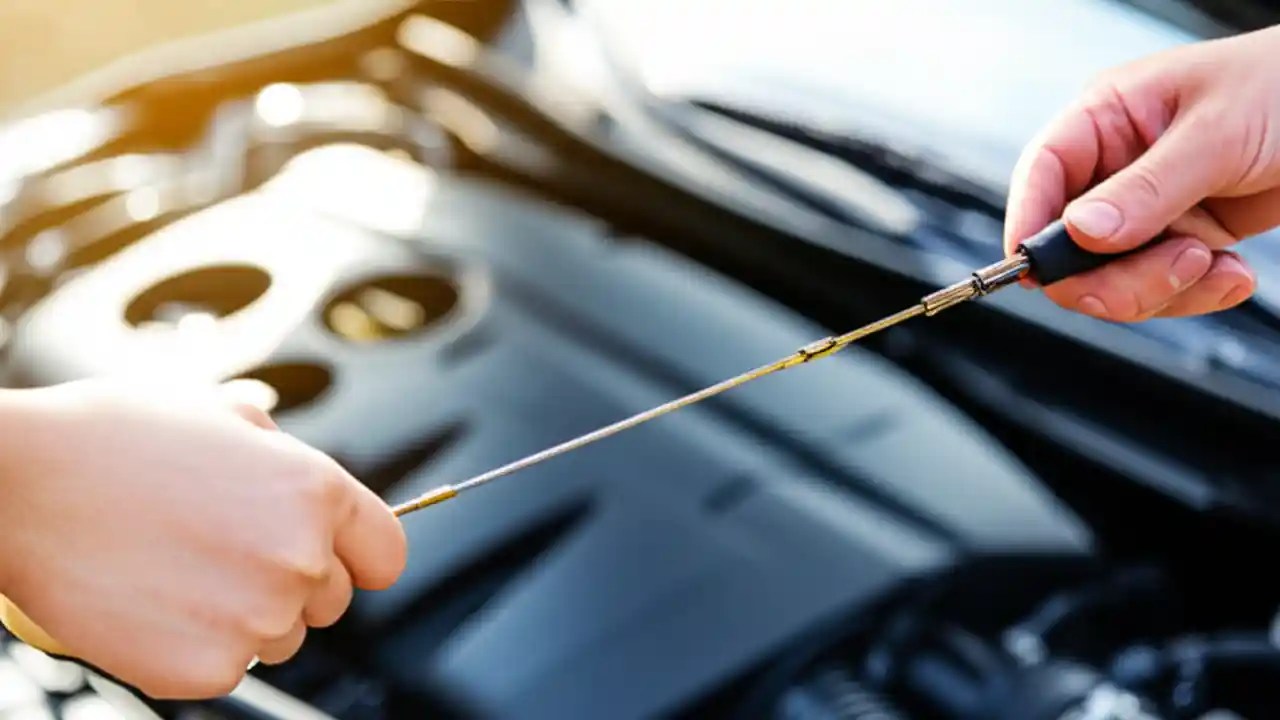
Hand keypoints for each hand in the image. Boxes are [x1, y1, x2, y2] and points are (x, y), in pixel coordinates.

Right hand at [0, 378, 406, 698]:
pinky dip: (195, 648)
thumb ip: (283, 452)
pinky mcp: (208, 669)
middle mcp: (302, 557)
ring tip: (177, 570)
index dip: (359, 558)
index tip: (336, 561)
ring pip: (282, 639)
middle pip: (332, 602)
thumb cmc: (115, 440)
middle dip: (290, 585)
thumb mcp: (220, 414)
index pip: (387, 553)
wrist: (22, 485)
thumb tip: (304, 471)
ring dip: (245, 617)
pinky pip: (228, 669)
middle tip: (219, 554)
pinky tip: (153, 603)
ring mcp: (258, 618)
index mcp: (316, 490)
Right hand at [1004, 25, 1279, 320]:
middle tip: (1165, 273)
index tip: (1034, 270)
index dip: (1028, 223)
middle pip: (1069, 246)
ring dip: (1161, 289)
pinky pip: (1162, 290)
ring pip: (1112, 280)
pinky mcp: (1183, 240)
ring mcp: (1149, 210)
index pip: (1042, 173)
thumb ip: (1147, 187)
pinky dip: (1196, 296)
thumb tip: (1082, 231)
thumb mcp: (1216, 133)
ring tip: (1212, 264)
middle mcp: (1117, 168)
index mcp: (1108, 119)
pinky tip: (1232, 274)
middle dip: (1112, 277)